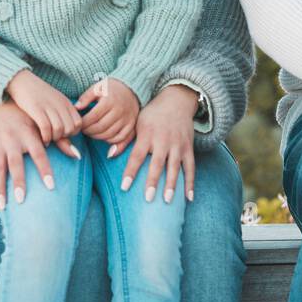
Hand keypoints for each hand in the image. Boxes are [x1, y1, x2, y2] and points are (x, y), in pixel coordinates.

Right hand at [0, 98, 74, 207]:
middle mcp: (12, 139)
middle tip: (21, 200)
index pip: (39, 154)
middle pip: (14, 163)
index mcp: (28, 134)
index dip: (44, 169)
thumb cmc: (27, 116)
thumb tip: (77, 156)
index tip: (51, 186)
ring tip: (2, 205)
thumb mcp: (42, 125)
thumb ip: (60, 141)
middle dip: (17, 182)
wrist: (0, 101)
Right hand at [6, 69, 81, 158]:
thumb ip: (64, 120)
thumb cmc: (38, 97)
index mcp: (66, 102)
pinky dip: (45, 136)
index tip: (61, 133)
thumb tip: (74, 147)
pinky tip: (42, 139)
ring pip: (59, 129)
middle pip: (70, 128)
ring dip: (54, 138)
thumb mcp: (54, 105)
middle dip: (63, 137)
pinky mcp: (36, 109)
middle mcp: (59, 104)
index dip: (72, 132)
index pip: (79, 123)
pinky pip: (46, 127)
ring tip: (47, 139)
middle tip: (53, 137)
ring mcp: (48, 106)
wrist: (22, 81)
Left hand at [75, 77, 140, 152]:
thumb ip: (86, 97)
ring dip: (98, 137)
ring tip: (92, 133)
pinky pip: (121, 138)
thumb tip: (76, 108)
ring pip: (110, 134)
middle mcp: (119, 111)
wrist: (131, 88)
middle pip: (101, 127)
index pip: (93, 117)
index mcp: (109, 101)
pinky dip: (112, 141)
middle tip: (84, 130)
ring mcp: (127, 119)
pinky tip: (105, 138)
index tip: (79, 124)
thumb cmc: (111, 89)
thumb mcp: (97, 87)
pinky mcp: (132, 124)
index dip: (84, 123)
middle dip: (89, 131)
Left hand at [123, 84, 197, 202]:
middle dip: (153, 181)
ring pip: (175, 167)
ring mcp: (177, 145)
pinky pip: (191, 167)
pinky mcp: (188, 148)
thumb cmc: (153, 114)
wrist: (177, 100)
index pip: (137, 156)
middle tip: (148, 198)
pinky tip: (189, 198)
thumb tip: (110, 155)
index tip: (124, 187)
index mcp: (147, 135)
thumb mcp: (137, 122)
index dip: (131, 172)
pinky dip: (190, 183)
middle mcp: (163, 140)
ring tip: (167, 200)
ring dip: (172, 184)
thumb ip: (125, 140)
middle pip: (158, 163)